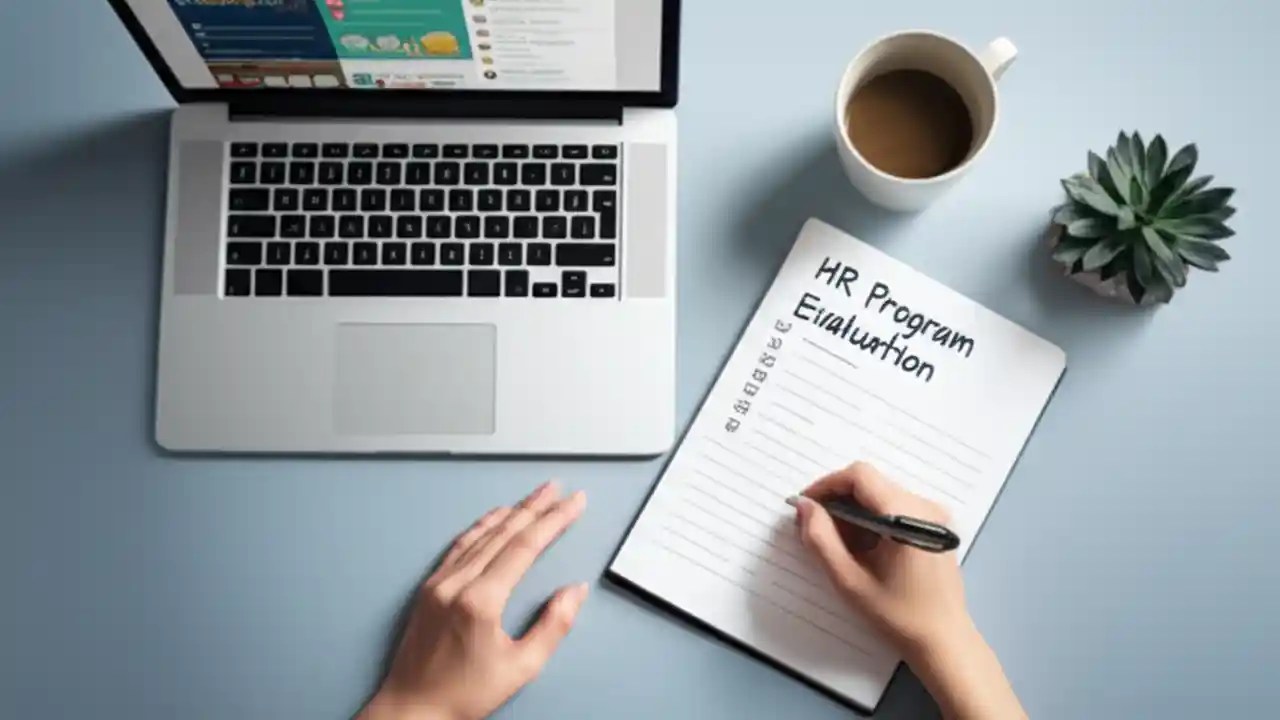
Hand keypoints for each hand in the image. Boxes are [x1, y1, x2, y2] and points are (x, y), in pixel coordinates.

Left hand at [361, 482, 588, 719]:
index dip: (553, 521)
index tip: (575, 503)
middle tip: (559, 488)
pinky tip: (493, 518)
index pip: (525, 547)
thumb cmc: (464, 694)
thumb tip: (575, 591)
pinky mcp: (428, 588)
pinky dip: (481, 527)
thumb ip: (552, 626)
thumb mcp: (521, 668)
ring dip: (510, 511)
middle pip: (504, 533)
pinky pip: (459, 547)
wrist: (412, 709)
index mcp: (481, 600)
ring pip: (481, 535)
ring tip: (533, 496)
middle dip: (536, 508)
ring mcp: (439, 582)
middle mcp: (457, 583)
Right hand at [793, 462, 967, 655]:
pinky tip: (864, 549)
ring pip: (881, 494)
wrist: (944, 640)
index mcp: (906, 514)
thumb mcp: (849, 580)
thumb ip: (821, 538)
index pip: (860, 476)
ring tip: (841, 546)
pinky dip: (873, 519)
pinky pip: (896, 508)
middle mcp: (925, 506)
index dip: (826, 484)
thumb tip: (804, 506)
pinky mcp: (935, 526)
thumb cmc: (897, 615)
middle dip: (838, 501)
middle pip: (871, 483)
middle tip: (818, 531)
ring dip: (855, 512)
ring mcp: (934, 515)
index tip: (806, 506)